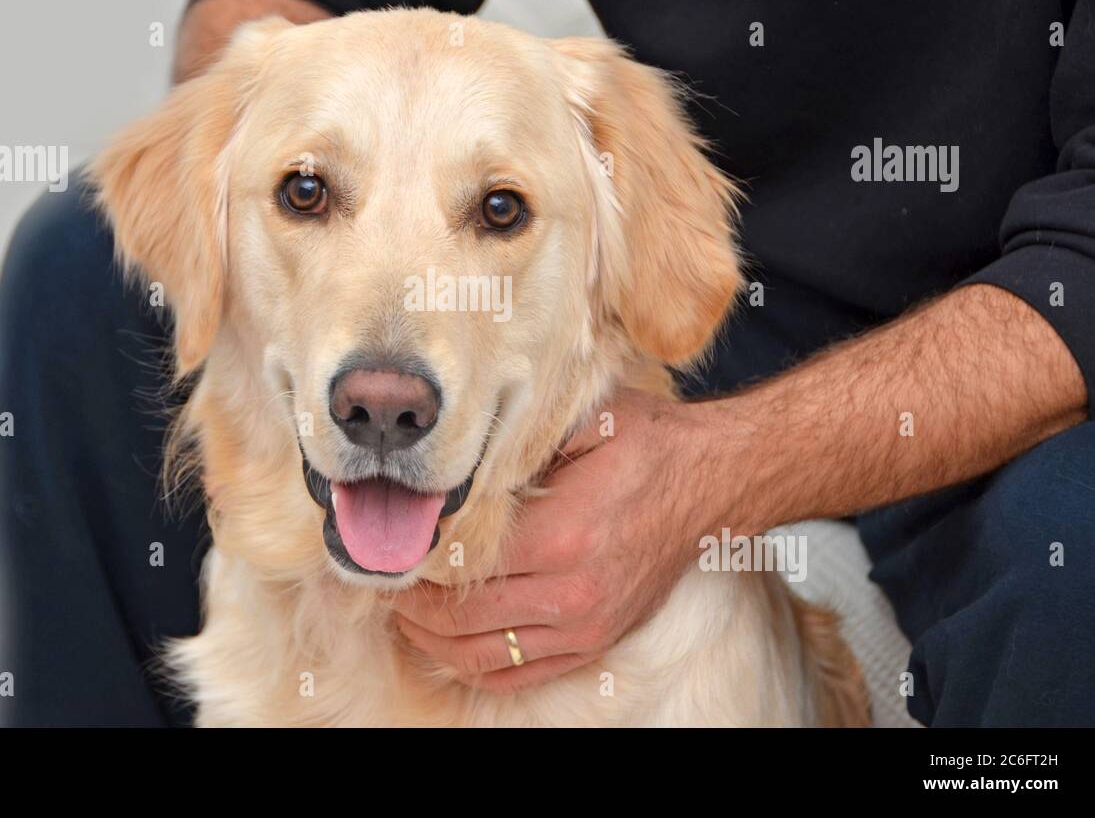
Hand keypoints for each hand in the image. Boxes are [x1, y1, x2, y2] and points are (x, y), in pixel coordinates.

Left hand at [393, 387, 736, 692]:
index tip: (392, 541)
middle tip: (385, 579)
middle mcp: (572, 591)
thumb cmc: (642, 443)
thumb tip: (448, 461)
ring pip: (479, 655)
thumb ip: (515, 443)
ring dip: (430, 639)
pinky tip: (445, 640)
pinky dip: (470, 665)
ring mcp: (584, 625)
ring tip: (405, 610)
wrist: (709, 480)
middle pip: (459, 617)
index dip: (416, 557)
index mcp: (562, 535)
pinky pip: (516, 674)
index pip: (460, 563)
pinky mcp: (594, 642)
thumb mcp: (580, 421)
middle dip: (411, 602)